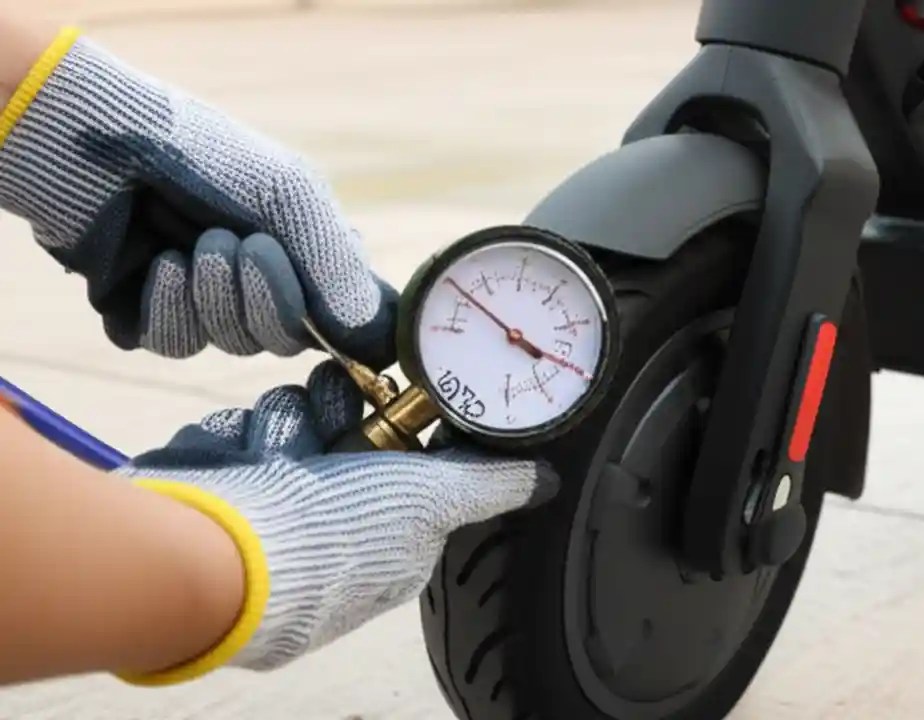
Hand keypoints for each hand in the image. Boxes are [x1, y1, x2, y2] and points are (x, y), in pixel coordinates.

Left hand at [0, 30, 395, 366]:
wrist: (100, 143)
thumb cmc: (207, 155)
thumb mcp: (293, 197)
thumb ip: (338, 268)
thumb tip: (376, 338)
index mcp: (305, 250)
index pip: (343, 318)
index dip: (338, 324)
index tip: (325, 309)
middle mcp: (261, 282)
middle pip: (287, 340)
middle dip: (268, 300)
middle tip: (242, 246)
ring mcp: (206, 301)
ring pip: (232, 346)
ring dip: (216, 296)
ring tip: (196, 244)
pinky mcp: (150, 316)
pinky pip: (176, 344)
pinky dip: (171, 306)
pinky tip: (161, 262)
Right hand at [115, 362, 557, 675]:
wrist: (216, 556)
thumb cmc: (336, 535)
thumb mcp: (435, 501)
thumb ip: (490, 483)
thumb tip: (546, 480)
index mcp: (389, 529)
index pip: (404, 446)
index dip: (397, 415)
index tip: (390, 397)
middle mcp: (331, 518)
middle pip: (345, 419)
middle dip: (334, 412)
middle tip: (332, 424)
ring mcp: (270, 503)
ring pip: (293, 412)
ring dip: (285, 426)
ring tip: (276, 458)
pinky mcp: (219, 485)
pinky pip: (237, 426)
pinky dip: (234, 439)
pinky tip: (235, 465)